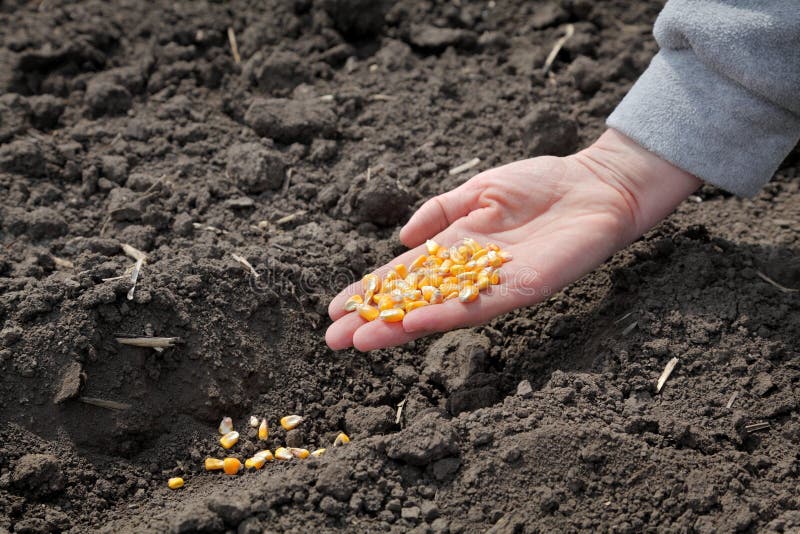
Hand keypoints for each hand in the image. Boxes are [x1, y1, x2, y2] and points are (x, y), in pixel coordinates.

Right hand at [326, 129, 700, 350]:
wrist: (597, 186)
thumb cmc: (541, 183)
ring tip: (361, 341)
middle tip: (334, 341)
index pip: (404, 275)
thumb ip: (438, 210)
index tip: (334, 308)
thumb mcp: (477, 189)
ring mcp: (494, 285)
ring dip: (398, 328)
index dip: (369, 291)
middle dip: (373, 319)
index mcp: (456, 248)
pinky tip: (412, 324)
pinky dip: (443, 317)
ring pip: (438, 312)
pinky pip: (478, 307)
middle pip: (414, 300)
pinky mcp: (522, 289)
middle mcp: (469, 274)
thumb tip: (400, 236)